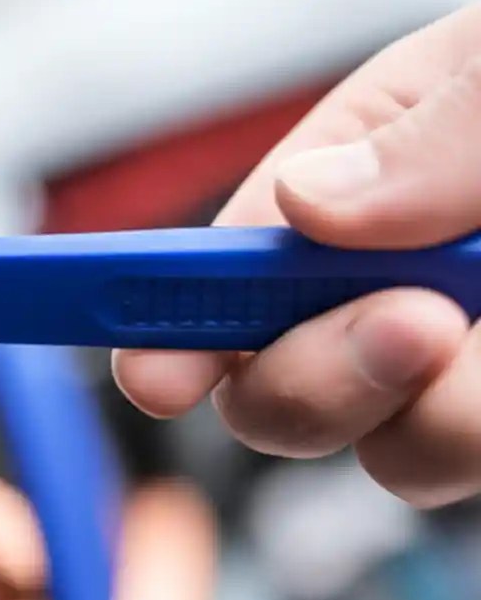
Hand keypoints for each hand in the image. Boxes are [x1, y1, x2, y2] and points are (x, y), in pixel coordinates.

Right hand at [114, 4, 480, 507]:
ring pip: (390, 450)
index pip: (227, 258)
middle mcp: (395, 278)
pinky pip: (477, 462)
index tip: (150, 368)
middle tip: (416, 326)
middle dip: (317, 376)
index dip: (168, 315)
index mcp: (366, 176)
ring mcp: (464, 361)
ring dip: (445, 417)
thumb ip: (434, 137)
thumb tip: (309, 210)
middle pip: (274, 385)